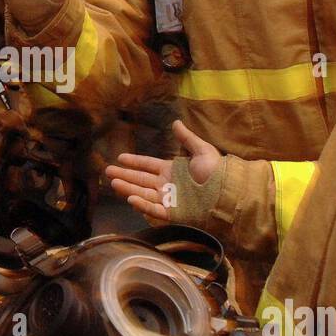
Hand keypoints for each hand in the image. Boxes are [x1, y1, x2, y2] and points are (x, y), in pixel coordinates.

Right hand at [104, 120, 221, 221]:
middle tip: (107, 172)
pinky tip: (130, 198)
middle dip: (124, 175)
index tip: (120, 158)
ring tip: (113, 183)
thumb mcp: (202, 150)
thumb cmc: (216, 171)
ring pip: (143, 193)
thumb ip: (186, 138)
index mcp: (171, 170)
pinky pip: (154, 208)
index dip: (134, 161)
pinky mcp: (172, 213)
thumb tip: (176, 122)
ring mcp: (168, 199)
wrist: (228, 191)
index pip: (148, 165)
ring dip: (128, 188)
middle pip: (140, 179)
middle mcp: (166, 184)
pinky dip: (142, 204)